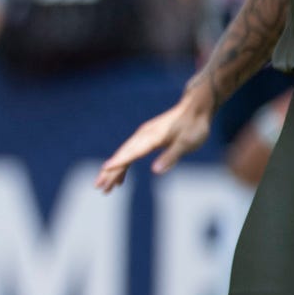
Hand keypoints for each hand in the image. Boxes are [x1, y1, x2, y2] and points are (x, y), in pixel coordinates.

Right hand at [96, 90, 213, 192]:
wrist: (195, 107)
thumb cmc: (193, 126)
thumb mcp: (187, 143)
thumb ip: (170, 156)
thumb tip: (155, 172)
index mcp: (152, 137)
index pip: (131, 152)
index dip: (118, 162)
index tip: (104, 171)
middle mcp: (143, 135)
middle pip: (122, 155)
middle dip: (110, 171)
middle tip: (99, 186)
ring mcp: (143, 136)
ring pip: (124, 154)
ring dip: (114, 170)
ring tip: (105, 186)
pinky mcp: (146, 138)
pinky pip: (130, 152)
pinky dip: (123, 165)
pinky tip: (121, 177)